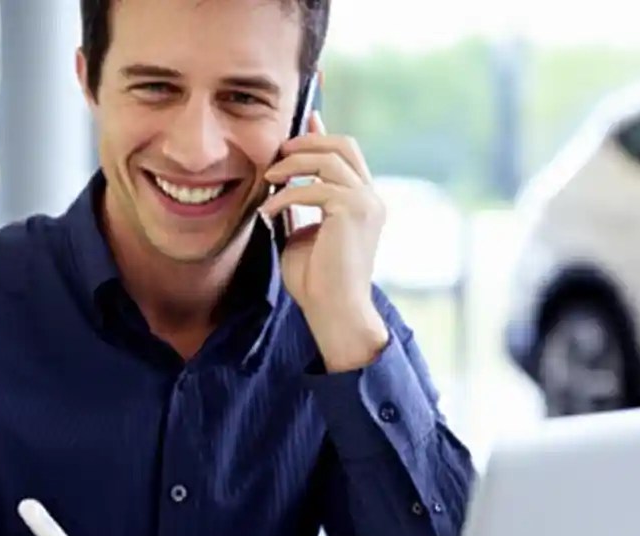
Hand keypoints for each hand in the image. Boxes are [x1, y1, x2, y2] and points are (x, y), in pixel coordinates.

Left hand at [260, 112, 388, 371]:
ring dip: (292, 165)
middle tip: (275, 154)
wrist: (332, 310)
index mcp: (362, 200)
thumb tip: (280, 184)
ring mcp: (366, 202)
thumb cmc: (315, 280)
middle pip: (343, 145)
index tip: (300, 121)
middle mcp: (371, 197)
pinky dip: (287, 196)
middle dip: (306, 142)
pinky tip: (268, 212)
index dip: (321, 134)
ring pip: (329, 159)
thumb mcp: (301, 233)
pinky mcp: (354, 211)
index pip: (346, 153)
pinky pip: (315, 187)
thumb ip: (298, 206)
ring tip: (268, 180)